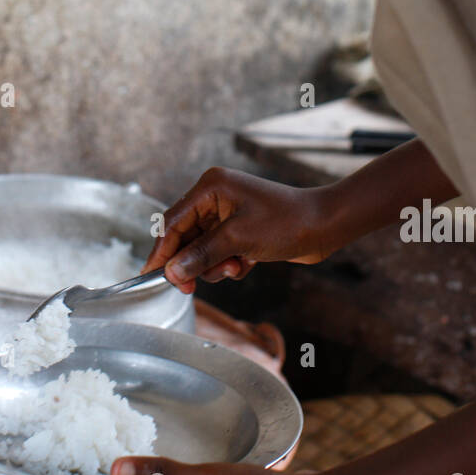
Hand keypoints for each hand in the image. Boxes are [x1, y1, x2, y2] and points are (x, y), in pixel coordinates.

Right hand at [144, 166, 337, 291]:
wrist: (325, 226)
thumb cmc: (286, 222)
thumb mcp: (238, 240)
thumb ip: (201, 255)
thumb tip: (172, 271)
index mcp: (211, 187)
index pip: (173, 221)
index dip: (161, 250)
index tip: (150, 275)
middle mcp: (216, 197)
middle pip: (186, 237)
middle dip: (193, 262)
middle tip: (189, 288)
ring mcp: (229, 214)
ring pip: (203, 249)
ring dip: (215, 265)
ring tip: (235, 268)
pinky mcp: (241, 230)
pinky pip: (220, 253)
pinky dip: (229, 264)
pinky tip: (246, 265)